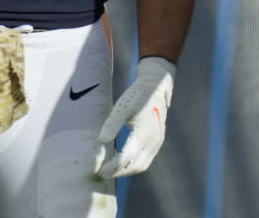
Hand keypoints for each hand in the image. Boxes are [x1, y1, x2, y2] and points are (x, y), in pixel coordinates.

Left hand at [98, 56, 173, 177]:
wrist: (155, 87)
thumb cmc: (137, 96)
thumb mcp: (122, 108)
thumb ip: (112, 124)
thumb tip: (102, 141)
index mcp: (144, 134)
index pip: (126, 158)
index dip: (113, 166)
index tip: (100, 170)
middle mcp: (153, 142)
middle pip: (136, 166)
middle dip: (119, 172)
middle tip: (103, 173)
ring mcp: (157, 142)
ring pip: (143, 165)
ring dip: (127, 170)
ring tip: (111, 169)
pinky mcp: (158, 141)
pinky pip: (146, 159)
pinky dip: (134, 164)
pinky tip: (122, 161)